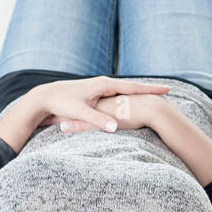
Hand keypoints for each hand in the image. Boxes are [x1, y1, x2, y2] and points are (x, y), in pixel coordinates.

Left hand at [33, 77, 170, 133]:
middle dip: (149, 89)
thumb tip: (113, 128)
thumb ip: (98, 120)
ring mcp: (100, 87)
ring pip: (124, 89)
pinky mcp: (95, 93)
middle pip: (132, 86)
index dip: (151, 89)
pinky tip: (132, 100)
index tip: (167, 89)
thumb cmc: (61, 103)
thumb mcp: (80, 112)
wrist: (45, 96)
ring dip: (139, 91)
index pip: (134, 86)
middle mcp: (104, 83)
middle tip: (167, 91)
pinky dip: (128, 95)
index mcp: (104, 85)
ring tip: (155, 95)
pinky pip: (117, 94)